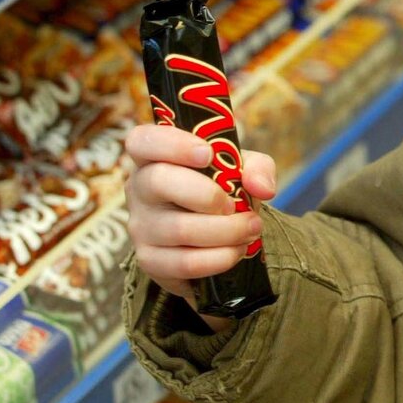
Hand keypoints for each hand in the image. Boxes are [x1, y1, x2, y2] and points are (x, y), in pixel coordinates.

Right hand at [125, 124, 276, 330]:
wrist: (216, 236)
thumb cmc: (223, 189)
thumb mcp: (244, 169)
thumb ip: (258, 168)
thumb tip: (262, 189)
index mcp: (155, 157)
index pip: (143, 140)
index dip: (172, 143)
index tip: (207, 153)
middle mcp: (140, 189)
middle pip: (158, 181)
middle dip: (207, 194)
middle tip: (235, 205)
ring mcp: (141, 227)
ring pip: (179, 229)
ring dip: (227, 231)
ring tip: (251, 228)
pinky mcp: (150, 260)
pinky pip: (185, 262)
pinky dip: (220, 258)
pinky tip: (237, 250)